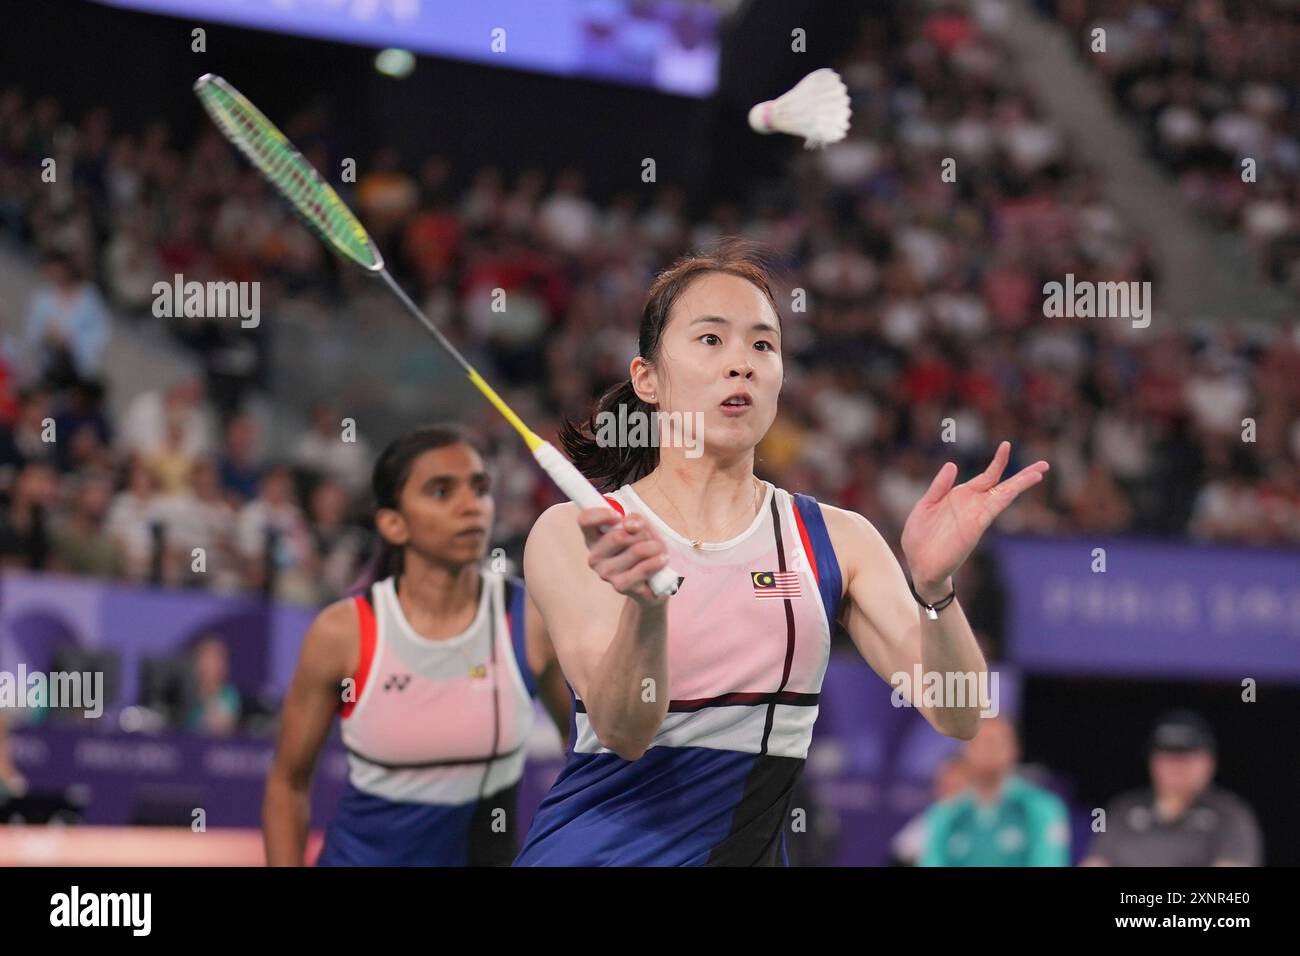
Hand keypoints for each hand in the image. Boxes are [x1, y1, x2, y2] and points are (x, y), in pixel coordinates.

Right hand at [577, 509, 670, 607]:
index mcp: (593, 538)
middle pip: (618, 536)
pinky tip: (661, 560)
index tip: (618, 515)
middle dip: (643, 533)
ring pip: (636, 550)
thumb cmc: (644, 547)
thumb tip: (631, 526)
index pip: (585, 520)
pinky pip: (644, 568)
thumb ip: (634, 519)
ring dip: (655, 547)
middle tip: (648, 538)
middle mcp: (595, 557)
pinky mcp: (620, 586)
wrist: (654, 581)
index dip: (601, 514)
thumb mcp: (641, 526)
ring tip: (657, 550)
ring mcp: (606, 573)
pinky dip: (658, 561)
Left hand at [901, 441, 1048, 590]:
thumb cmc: (920, 538)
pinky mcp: (974, 527)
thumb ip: (939, 486)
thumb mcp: (925, 506)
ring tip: (1039, 472)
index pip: (986, 477)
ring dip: (1020, 484)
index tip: (1007, 445)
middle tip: (1044, 465)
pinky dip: (1003, 498)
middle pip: (1003, 486)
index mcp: (961, 497)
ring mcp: (976, 516)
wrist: (918, 565)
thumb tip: (952, 464)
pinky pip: (991, 509)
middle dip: (1023, 476)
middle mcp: (973, 505)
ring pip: (1003, 496)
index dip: (998, 463)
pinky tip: (1011, 489)